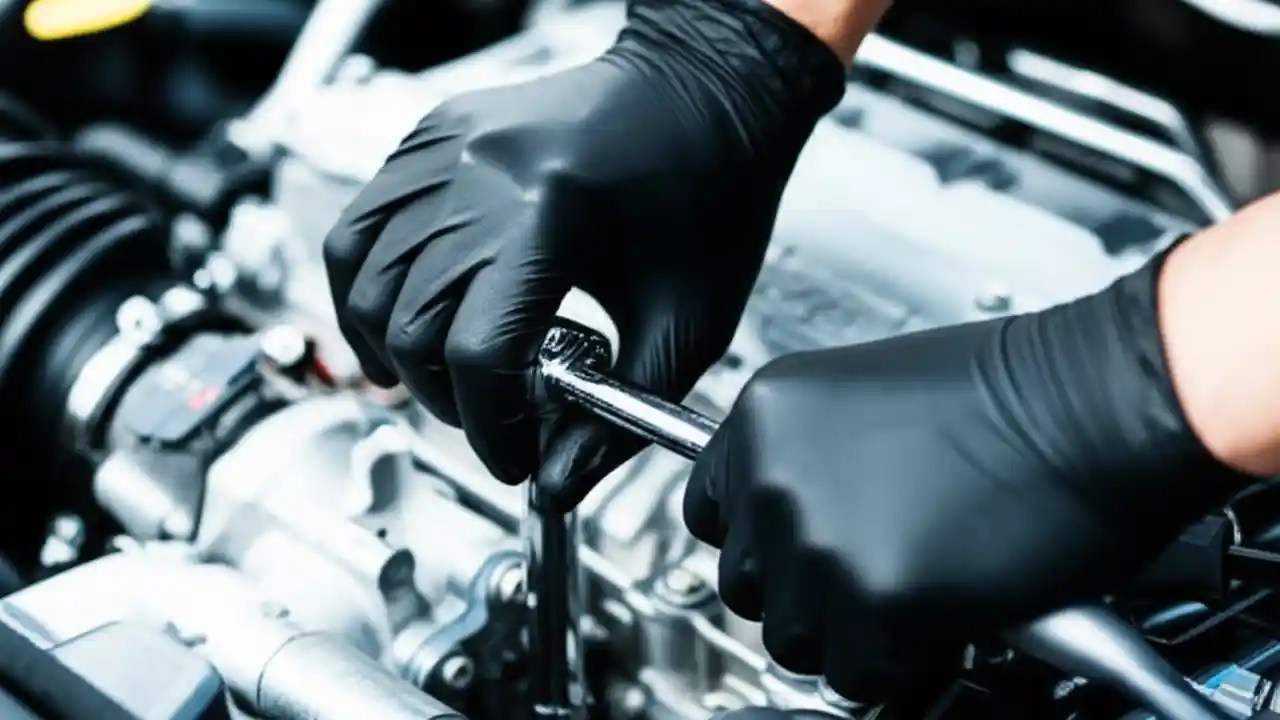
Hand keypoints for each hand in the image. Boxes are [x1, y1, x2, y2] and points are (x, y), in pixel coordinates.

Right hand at [324, 0, 843, 497]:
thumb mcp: (686, 321)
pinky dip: (361, 287)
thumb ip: (618, 416)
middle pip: (410, 323)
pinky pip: (358, 224)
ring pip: (363, 278)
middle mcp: (482, 170)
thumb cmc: (712, 188)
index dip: (489, 429)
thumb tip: (555, 481)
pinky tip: (393, 318)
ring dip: (388, 351)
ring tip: (431, 383)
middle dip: (445, 400)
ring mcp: (445, 147)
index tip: (511, 457)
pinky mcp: (430, 139)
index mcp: (552, 210)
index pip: (478, 352)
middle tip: (488, 422)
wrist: (703, 90)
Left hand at [683, 245, 1251, 701]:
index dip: (757, 542)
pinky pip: (860, 673)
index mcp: (766, 415)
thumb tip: (796, 517)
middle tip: (867, 576)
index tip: (787, 554)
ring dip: (851, 633)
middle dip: (805, 592)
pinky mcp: (876, 600)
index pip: (705, 511)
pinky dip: (901, 662)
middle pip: (745, 584)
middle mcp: (775, 476)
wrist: (1093, 401)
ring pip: (794, 640)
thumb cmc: (1012, 390)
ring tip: (912, 594)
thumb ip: (812, 458)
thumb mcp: (867, 400)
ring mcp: (819, 541)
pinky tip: (943, 616)